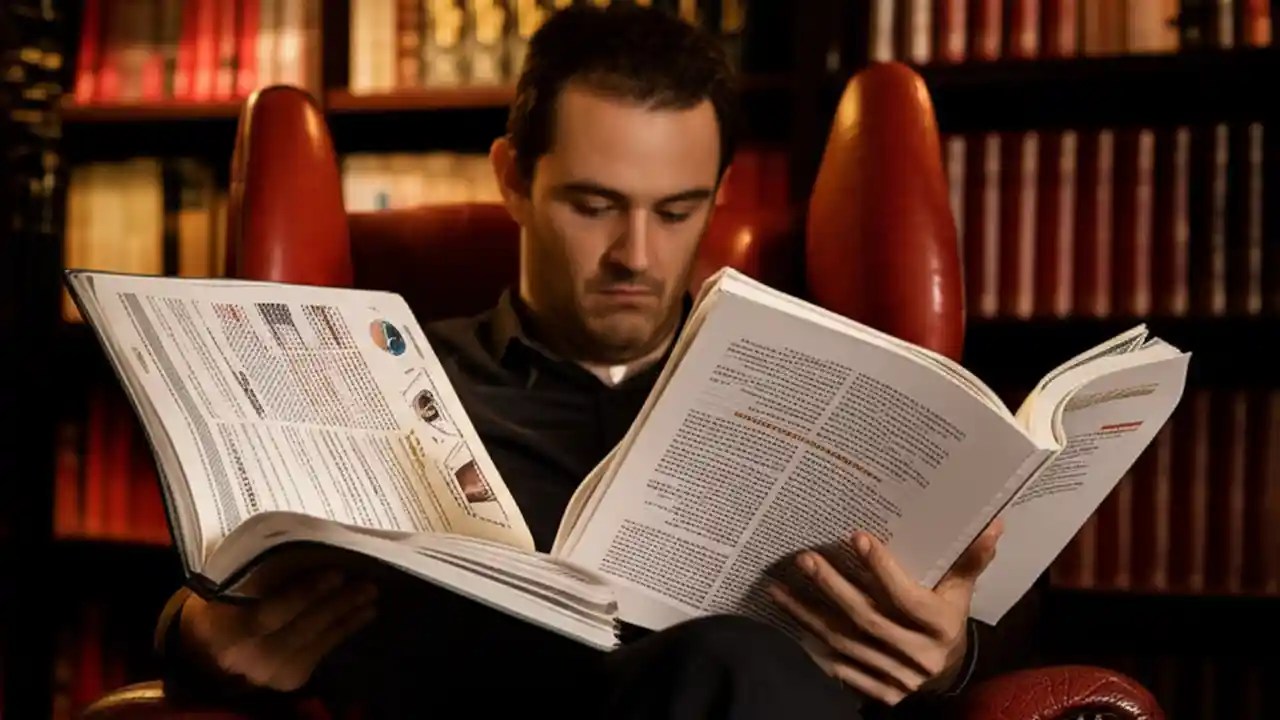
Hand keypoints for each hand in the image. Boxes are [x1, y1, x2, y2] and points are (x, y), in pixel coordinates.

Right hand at [179, 570, 378, 691]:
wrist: (208, 650)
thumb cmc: (221, 602)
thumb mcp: (225, 582)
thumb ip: (254, 568)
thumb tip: (305, 541)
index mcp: (223, 626)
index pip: (269, 613)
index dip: (305, 594)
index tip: (335, 572)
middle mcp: (245, 655)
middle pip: (299, 628)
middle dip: (336, 604)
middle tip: (366, 582)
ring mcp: (268, 672)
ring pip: (315, 641)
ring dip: (347, 616)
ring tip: (371, 594)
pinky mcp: (288, 679)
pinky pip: (321, 653)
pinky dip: (343, 631)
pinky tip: (363, 614)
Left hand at [768, 518, 1002, 705]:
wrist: (946, 674)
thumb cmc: (947, 619)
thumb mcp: (960, 592)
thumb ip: (969, 560)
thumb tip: (991, 523)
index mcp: (940, 626)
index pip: (908, 598)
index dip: (883, 569)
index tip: (856, 537)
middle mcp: (917, 654)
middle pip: (868, 619)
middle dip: (833, 588)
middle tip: (806, 559)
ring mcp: (895, 675)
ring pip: (844, 642)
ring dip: (808, 614)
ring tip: (779, 587)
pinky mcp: (876, 690)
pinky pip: (837, 665)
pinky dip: (812, 643)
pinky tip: (789, 619)